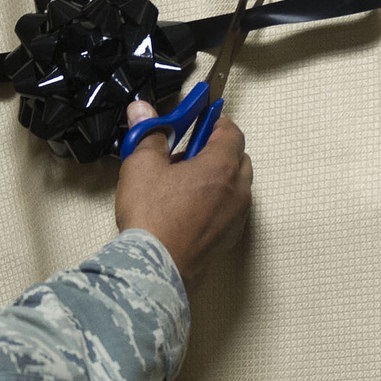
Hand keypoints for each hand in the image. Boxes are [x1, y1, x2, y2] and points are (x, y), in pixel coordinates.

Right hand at [114, 100, 252, 282]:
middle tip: (186, 151)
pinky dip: (216, 202)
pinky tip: (187, 208)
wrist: (156, 269)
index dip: (215, 122)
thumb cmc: (153, 219)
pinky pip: (229, 210)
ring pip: (235, 186)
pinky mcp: (228, 239)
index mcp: (222, 167)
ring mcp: (236, 218)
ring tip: (182, 183)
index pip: (232, 132)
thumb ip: (148, 134)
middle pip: (238, 158)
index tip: (199, 120)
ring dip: (216, 178)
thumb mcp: (142, 165)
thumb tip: (143, 111)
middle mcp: (237, 191)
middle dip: (216, 150)